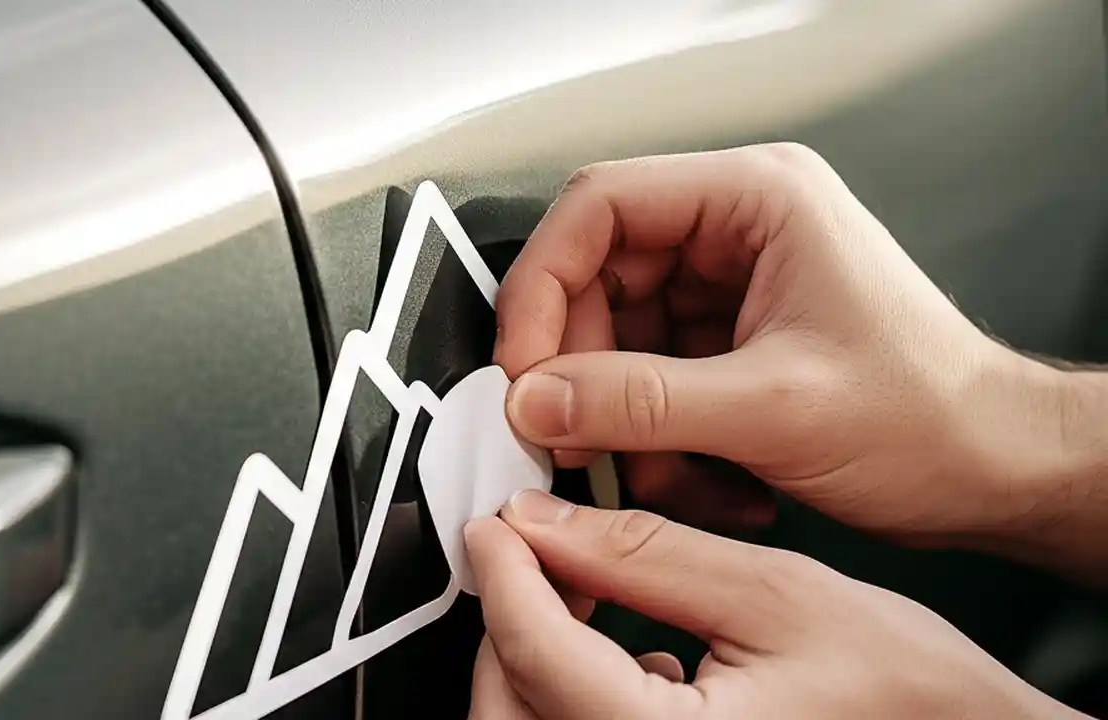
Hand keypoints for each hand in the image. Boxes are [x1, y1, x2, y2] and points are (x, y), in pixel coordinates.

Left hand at [465, 492, 1081, 719]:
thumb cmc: (915, 697)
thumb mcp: (777, 594)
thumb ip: (646, 556)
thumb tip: (549, 524)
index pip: (534, 652)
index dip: (503, 569)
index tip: (493, 521)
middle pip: (510, 703)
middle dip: (510, 620)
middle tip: (536, 551)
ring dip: (533, 659)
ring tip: (581, 594)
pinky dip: (570, 696)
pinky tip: (626, 657)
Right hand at [493, 143, 1083, 548]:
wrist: (992, 472)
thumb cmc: (930, 417)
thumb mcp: (771, 409)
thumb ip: (639, 401)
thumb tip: (536, 397)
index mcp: (756, 200)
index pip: (602, 207)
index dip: (544, 283)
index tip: (522, 363)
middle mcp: (736, 232)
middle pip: (597, 278)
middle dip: (578, 368)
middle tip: (569, 437)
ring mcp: (729, 289)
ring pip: (614, 341)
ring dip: (622, 421)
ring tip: (665, 476)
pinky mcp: (725, 344)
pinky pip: (645, 382)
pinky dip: (655, 442)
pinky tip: (707, 481)